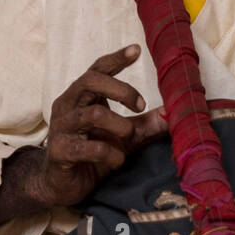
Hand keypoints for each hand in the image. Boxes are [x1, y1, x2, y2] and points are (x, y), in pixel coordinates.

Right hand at [35, 44, 168, 207]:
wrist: (63, 186)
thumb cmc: (93, 154)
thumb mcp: (125, 137)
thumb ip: (146, 123)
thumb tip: (175, 113)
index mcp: (83, 96)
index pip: (98, 69)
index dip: (116, 59)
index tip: (137, 49)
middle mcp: (68, 105)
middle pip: (90, 81)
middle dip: (121, 89)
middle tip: (140, 105)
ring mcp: (61, 127)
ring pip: (91, 114)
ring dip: (118, 123)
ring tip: (129, 134)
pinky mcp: (59, 151)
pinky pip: (87, 147)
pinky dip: (109, 153)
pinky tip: (116, 160)